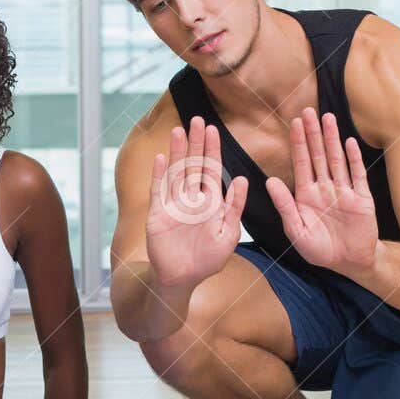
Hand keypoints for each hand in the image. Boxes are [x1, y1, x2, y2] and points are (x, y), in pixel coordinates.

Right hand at [146, 118, 247, 291]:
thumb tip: (241, 179)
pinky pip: (159, 191)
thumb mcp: (229, 235)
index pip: (212, 169)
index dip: (212, 149)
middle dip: (196, 143)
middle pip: (194, 164)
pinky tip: (162, 158)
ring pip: (176, 172)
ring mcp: (174, 205)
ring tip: (179, 131)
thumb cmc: (207, 260)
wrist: (181, 279)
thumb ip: (235, 208)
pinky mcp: (158, 214)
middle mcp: (192, 199)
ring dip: (178, 152)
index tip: (213, 129)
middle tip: (197, 119)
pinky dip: (160, 175)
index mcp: (211, 202)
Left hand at [266, 109, 377, 272]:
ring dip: (332, 140)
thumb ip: (285, 206)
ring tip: (328, 118)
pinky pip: (358, 175)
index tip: (294, 122)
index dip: (297, 143)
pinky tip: (349, 142)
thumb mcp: (297, 231)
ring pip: (337, 160)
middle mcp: (325, 189)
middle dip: (313, 134)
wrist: (349, 263)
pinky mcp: (362, 199)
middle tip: (308, 110)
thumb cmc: (320, 250)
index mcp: (306, 196)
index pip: (301, 163)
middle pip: (318, 156)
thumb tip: (270, 181)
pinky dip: (354, 159)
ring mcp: (344, 191)